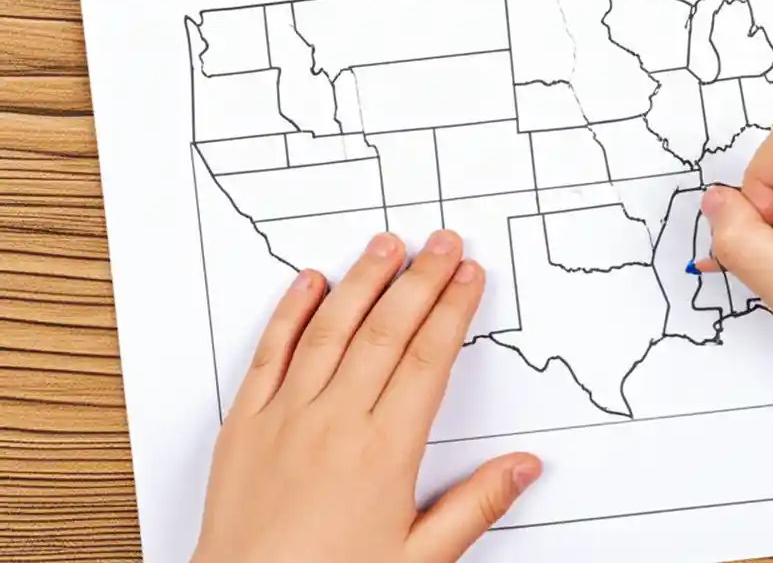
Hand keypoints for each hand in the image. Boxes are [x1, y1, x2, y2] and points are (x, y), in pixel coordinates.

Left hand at [193, 231, 540, 562]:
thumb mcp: (419, 559)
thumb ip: (476, 505)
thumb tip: (525, 467)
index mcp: (384, 451)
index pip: (429, 358)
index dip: (453, 309)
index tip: (470, 276)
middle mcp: (336, 422)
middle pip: (387, 330)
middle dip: (421, 279)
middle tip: (442, 241)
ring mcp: (286, 417)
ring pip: (331, 329)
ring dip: (363, 280)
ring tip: (387, 244)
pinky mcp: (245, 423)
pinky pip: (270, 353)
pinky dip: (290, 312)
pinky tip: (309, 282)